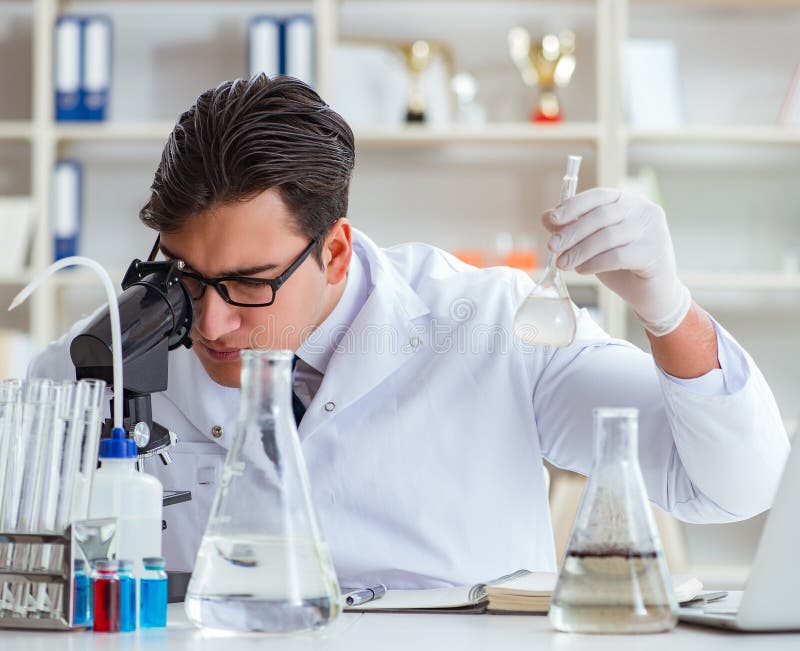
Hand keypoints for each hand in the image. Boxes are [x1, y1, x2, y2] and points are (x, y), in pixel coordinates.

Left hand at [542, 188, 690, 335]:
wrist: (652, 293)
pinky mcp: (654, 253)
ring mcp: (653, 230)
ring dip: (580, 250)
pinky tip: (583, 270)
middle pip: (601, 216)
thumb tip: (547, 217)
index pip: (599, 195)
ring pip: (607, 237)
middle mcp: (644, 211)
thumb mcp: (594, 243)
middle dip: (572, 232)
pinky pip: (617, 256)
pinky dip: (594, 263)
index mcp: (630, 201)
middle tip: (552, 247)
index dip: (573, 205)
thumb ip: (574, 228)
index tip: (552, 220)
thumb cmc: (622, 265)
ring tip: (564, 264)